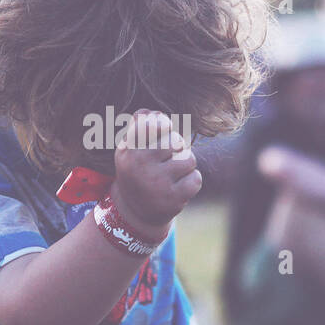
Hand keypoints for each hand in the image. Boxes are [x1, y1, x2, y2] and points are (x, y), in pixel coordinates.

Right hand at [109, 110, 201, 239]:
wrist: (135, 211)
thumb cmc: (138, 169)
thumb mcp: (130, 146)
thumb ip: (141, 123)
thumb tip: (156, 114)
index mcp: (128, 150)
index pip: (152, 123)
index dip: (162, 124)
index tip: (162, 130)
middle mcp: (140, 166)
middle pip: (176, 140)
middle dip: (177, 147)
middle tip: (167, 158)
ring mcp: (156, 184)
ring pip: (189, 159)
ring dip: (185, 165)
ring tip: (172, 172)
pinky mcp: (172, 199)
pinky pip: (196, 179)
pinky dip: (191, 181)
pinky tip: (178, 187)